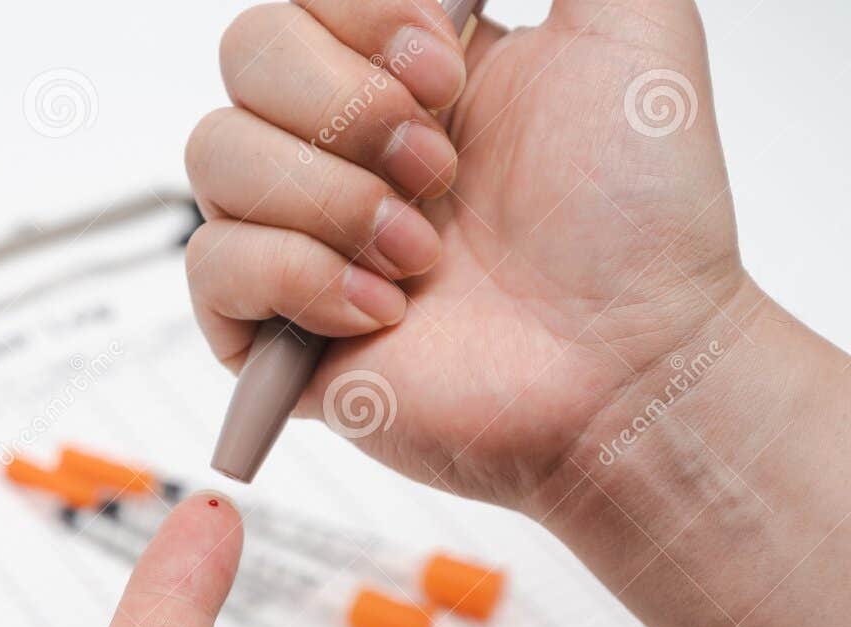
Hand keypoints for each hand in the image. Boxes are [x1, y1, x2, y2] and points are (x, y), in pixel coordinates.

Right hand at [186, 0, 746, 507]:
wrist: (632, 367)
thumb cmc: (639, 222)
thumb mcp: (635, 28)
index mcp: (405, 64)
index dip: (357, 13)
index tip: (446, 63)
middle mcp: (344, 141)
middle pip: (244, 55)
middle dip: (346, 108)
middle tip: (441, 169)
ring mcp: (302, 233)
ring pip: (213, 155)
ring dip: (331, 200)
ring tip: (422, 254)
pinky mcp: (275, 328)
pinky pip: (211, 266)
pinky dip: (298, 277)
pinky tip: (382, 309)